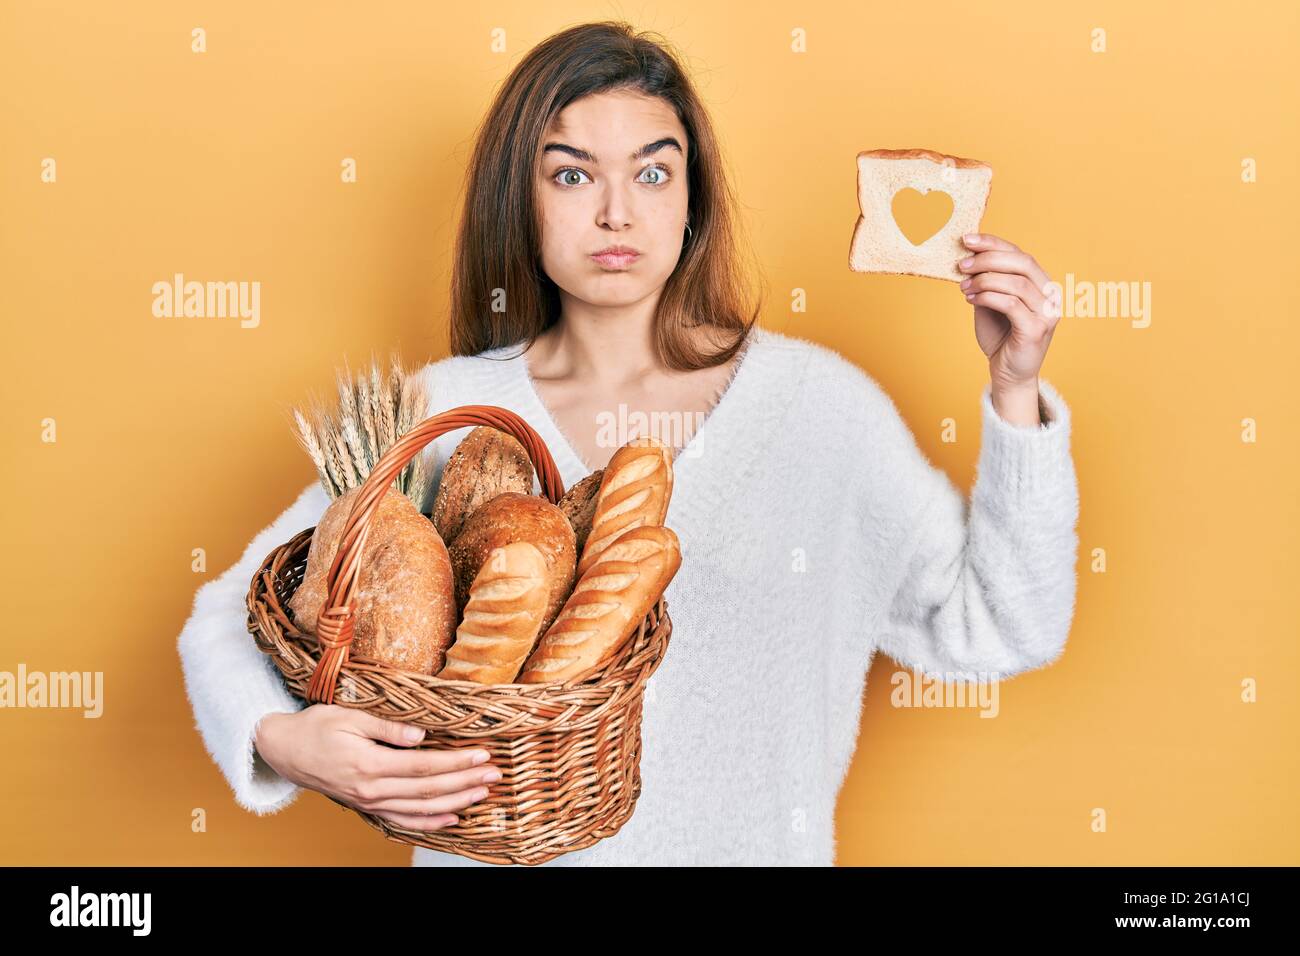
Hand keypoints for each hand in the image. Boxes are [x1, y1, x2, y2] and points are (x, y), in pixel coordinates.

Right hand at [254, 705, 498, 831]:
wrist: (284, 751)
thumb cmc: (315, 727)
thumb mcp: (349, 715)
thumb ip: (386, 726)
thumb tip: (421, 734)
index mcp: (369, 764)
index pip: (423, 766)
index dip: (456, 762)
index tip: (481, 754)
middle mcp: (371, 789)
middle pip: (428, 790)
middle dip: (465, 781)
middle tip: (494, 773)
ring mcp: (368, 802)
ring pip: (419, 809)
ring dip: (455, 802)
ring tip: (482, 792)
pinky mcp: (366, 806)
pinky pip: (402, 821)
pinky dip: (429, 823)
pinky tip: (451, 819)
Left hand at [957, 233, 1059, 423]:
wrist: (1008, 374)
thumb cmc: (1000, 337)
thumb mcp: (990, 303)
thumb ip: (986, 282)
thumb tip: (967, 257)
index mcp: (1042, 284)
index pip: (1019, 254)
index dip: (994, 243)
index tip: (967, 239)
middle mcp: (1050, 295)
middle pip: (1022, 263)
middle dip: (988, 259)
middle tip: (962, 264)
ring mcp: (1047, 313)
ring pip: (1016, 283)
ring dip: (984, 280)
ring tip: (963, 287)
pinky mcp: (1036, 329)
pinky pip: (1011, 304)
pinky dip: (988, 297)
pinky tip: (971, 299)